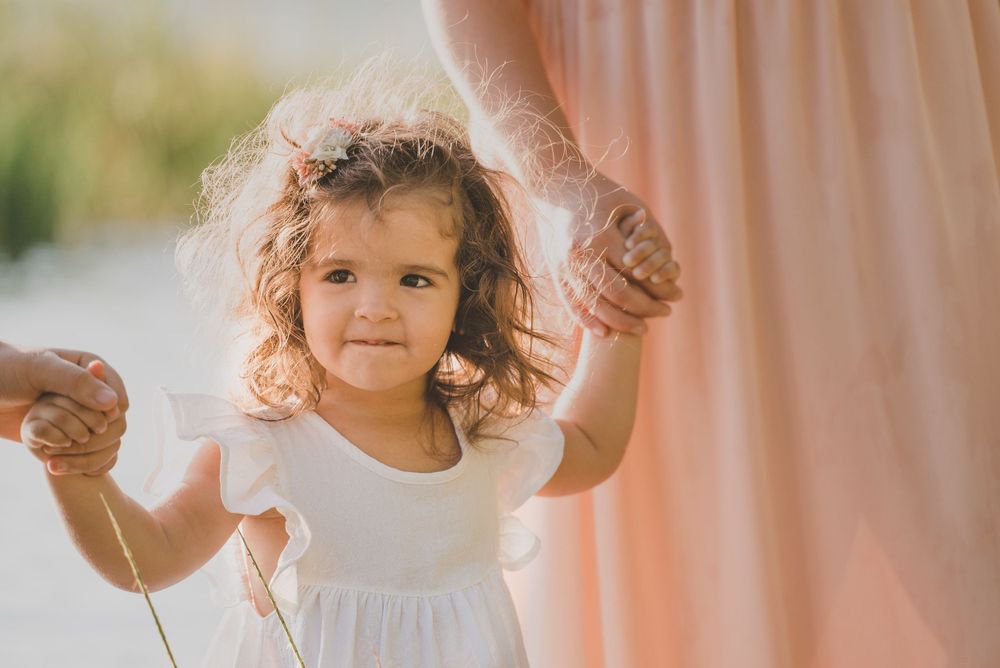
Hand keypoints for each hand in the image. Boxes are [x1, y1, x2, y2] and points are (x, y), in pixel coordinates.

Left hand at [19, 361, 125, 475]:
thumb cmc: (6, 371)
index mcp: (91, 368)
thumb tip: (114, 404)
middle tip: (70, 444)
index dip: (110, 415)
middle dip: (95, 438)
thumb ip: (77, 383)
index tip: (92, 425)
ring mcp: (78, 414)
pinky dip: (77, 464)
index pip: (118, 397)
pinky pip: (86, 454)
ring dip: (83, 455)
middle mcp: (89, 392)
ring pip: (102, 442)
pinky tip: (57, 464)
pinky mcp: (65, 433)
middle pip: (115, 423)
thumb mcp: (41, 371)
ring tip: (55, 457)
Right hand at [555, 175, 682, 335]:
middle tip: (664, 313)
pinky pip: (571, 303)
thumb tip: (669, 262)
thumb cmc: (598, 191)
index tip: (676, 297)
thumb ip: (649, 233)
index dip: (660, 289)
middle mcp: (582, 255)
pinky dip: (588, 321)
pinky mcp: (554, 271)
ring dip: (621, 322)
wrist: (552, 183)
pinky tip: (604, 333)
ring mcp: (565, 266)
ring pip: (596, 305)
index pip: (638, 274)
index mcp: (603, 236)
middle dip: (645, 310)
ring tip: (641, 327)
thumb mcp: (629, 205)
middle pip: (619, 295)